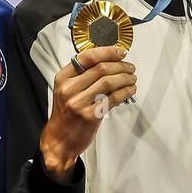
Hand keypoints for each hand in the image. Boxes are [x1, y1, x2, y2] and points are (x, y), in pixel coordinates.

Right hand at [39, 46, 136, 181]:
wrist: (59, 140)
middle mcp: (69, 89)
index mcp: (63, 78)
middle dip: (121, 65)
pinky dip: (125, 92)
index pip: (87, 57)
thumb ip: (82, 75)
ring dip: (126, 78)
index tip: (120, 52)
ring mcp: (79, 103)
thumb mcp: (66, 90)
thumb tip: (108, 60)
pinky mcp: (91, 116)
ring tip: (132, 78)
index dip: (108, 52)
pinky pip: (113, 98)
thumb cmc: (65, 114)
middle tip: (130, 67)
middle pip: (101, 68)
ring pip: (109, 82)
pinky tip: (130, 90)